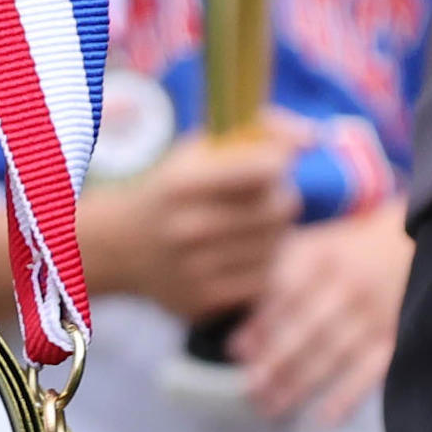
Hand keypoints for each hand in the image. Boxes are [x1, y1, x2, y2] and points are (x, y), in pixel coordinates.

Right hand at [78, 131, 296, 320]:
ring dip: (273, 234)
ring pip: (277, 246)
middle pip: (281, 208)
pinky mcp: (202, 300)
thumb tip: (312, 138)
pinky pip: (264, 279)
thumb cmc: (174, 188)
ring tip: (248, 228)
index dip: (278, 163)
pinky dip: (260, 266)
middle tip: (262, 198)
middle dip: (280, 198)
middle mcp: (185, 227)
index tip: (268, 164)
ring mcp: (193, 268)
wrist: (118, 247)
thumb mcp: (200, 148)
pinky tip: (239, 255)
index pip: (268, 168)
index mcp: (182, 183)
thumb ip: (259, 130)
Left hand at [233, 196, 411, 424]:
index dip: (260, 324)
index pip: (284, 294)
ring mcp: (376, 314)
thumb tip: (242, 324)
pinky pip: (373, 370)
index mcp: (320, 259)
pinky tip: (326, 418)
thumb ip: (278, 275)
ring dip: (300, 383)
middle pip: (305, 328)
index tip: (236, 352)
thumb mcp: (316, 246)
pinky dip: (350, 395)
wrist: (430, 238)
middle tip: (249, 390)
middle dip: (275, 361)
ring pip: (332, 353)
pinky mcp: (400, 336)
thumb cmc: (356, 248)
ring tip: (272, 407)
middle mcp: (346, 286)